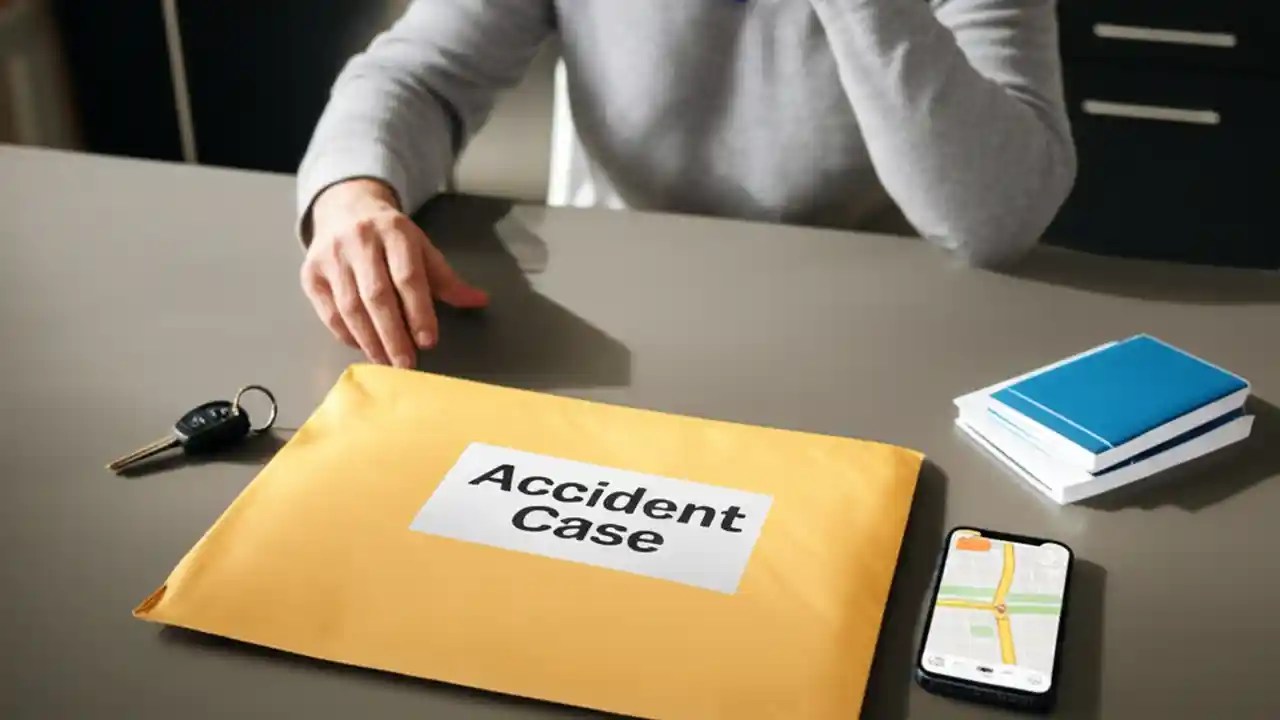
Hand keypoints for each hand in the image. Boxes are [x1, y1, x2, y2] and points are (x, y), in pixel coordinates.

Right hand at [301, 179, 488, 366]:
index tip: (428, 341)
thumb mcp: (422, 249)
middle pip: (377, 295)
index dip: (418, 311)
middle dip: (393, 335)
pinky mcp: (311, 273)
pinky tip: (364, 347)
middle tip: (406, 365)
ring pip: (350, 306)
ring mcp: (331, 256)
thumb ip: (447, 279)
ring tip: (387, 363)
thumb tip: (479, 301)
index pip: (407, 276)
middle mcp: (360, 240)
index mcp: (395, 232)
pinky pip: (329, 312)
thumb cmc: (391, 237)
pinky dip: (347, 334)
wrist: (345, 210)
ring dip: (370, 341)